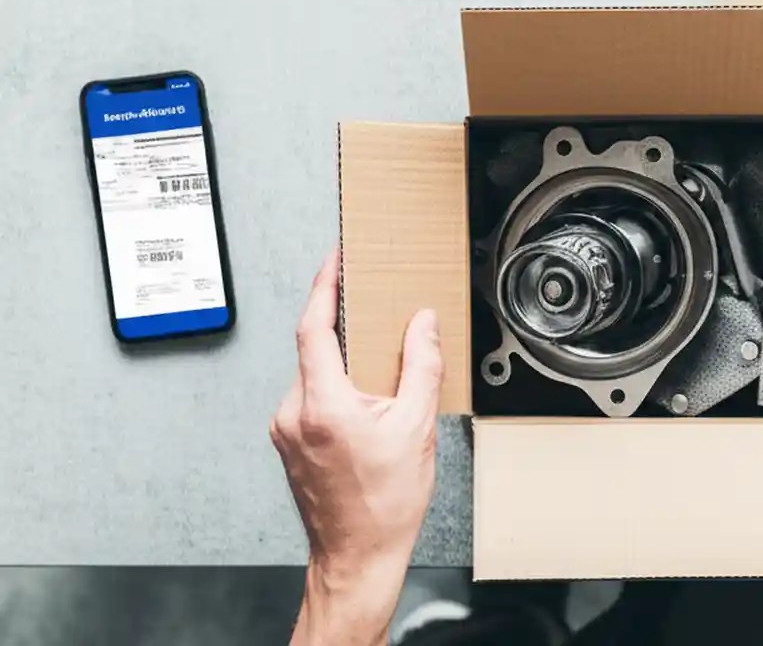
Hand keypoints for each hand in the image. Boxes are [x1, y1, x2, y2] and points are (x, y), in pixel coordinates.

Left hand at [271, 249, 443, 645]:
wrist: (356, 557)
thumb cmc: (384, 505)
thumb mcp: (417, 429)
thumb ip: (421, 367)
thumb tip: (422, 324)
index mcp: (323, 405)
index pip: (314, 328)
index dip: (324, 287)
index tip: (335, 259)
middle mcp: (294, 413)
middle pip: (315, 347)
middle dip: (345, 326)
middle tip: (373, 306)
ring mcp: (286, 429)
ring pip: (314, 373)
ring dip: (344, 361)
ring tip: (381, 371)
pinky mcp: (288, 441)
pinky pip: (310, 395)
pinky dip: (336, 386)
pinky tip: (366, 401)